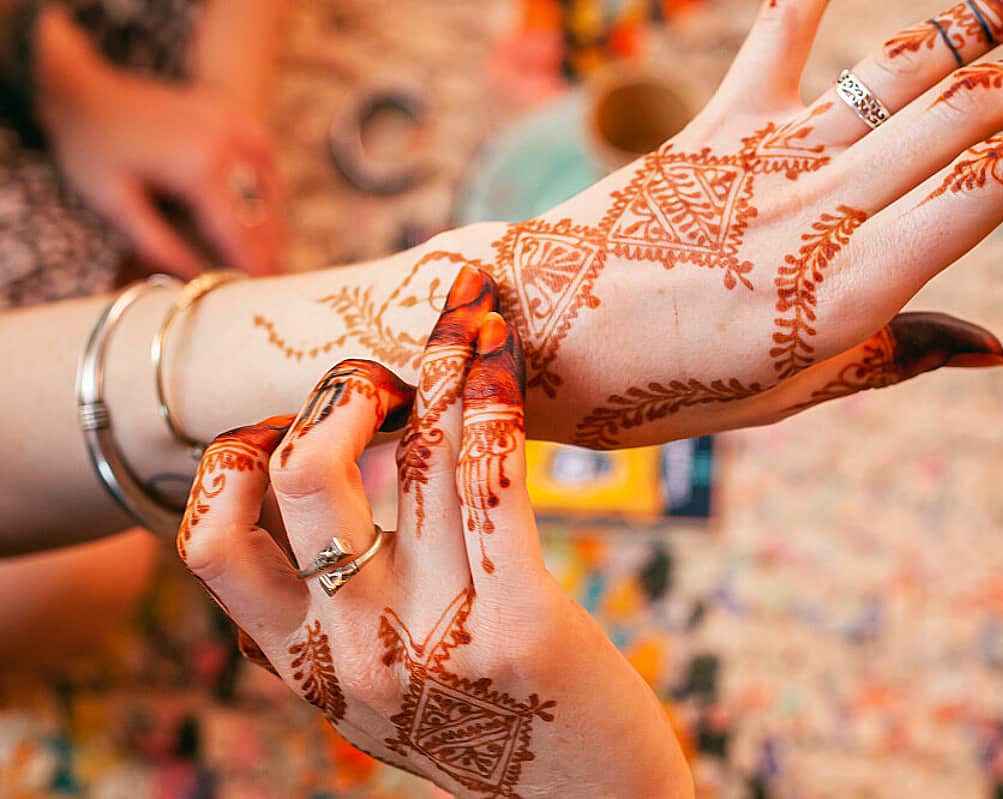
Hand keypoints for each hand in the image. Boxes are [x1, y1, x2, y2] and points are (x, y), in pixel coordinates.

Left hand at [35, 7, 281, 277]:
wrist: (83, 92)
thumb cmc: (92, 149)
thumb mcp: (115, 205)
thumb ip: (160, 248)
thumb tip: (200, 283)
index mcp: (201, 166)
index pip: (239, 234)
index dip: (253, 270)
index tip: (262, 300)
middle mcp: (230, 142)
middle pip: (262, 217)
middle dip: (266, 254)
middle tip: (269, 286)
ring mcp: (239, 126)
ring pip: (269, 194)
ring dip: (267, 227)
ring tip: (265, 261)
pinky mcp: (238, 119)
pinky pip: (264, 168)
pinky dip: (262, 195)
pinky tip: (253, 216)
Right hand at [177, 267, 692, 796]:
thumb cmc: (486, 725)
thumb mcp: (382, 683)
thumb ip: (337, 609)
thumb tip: (316, 482)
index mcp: (303, 665)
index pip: (210, 543)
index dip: (231, 462)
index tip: (281, 423)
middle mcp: (354, 653)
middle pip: (302, 480)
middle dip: (337, 395)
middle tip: (380, 370)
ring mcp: (434, 640)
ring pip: (413, 459)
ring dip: (438, 362)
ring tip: (466, 307)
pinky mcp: (520, 625)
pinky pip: (490, 479)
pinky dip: (491, 396)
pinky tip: (500, 351)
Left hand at [477, 0, 1002, 445]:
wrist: (533, 338)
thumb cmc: (659, 388)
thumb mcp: (786, 397)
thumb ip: (892, 358)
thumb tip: (999, 350)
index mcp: (847, 291)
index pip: (989, 187)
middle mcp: (819, 209)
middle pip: (968, 114)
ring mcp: (765, 156)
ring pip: (902, 67)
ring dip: (992, 18)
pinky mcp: (713, 125)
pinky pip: (782, 36)